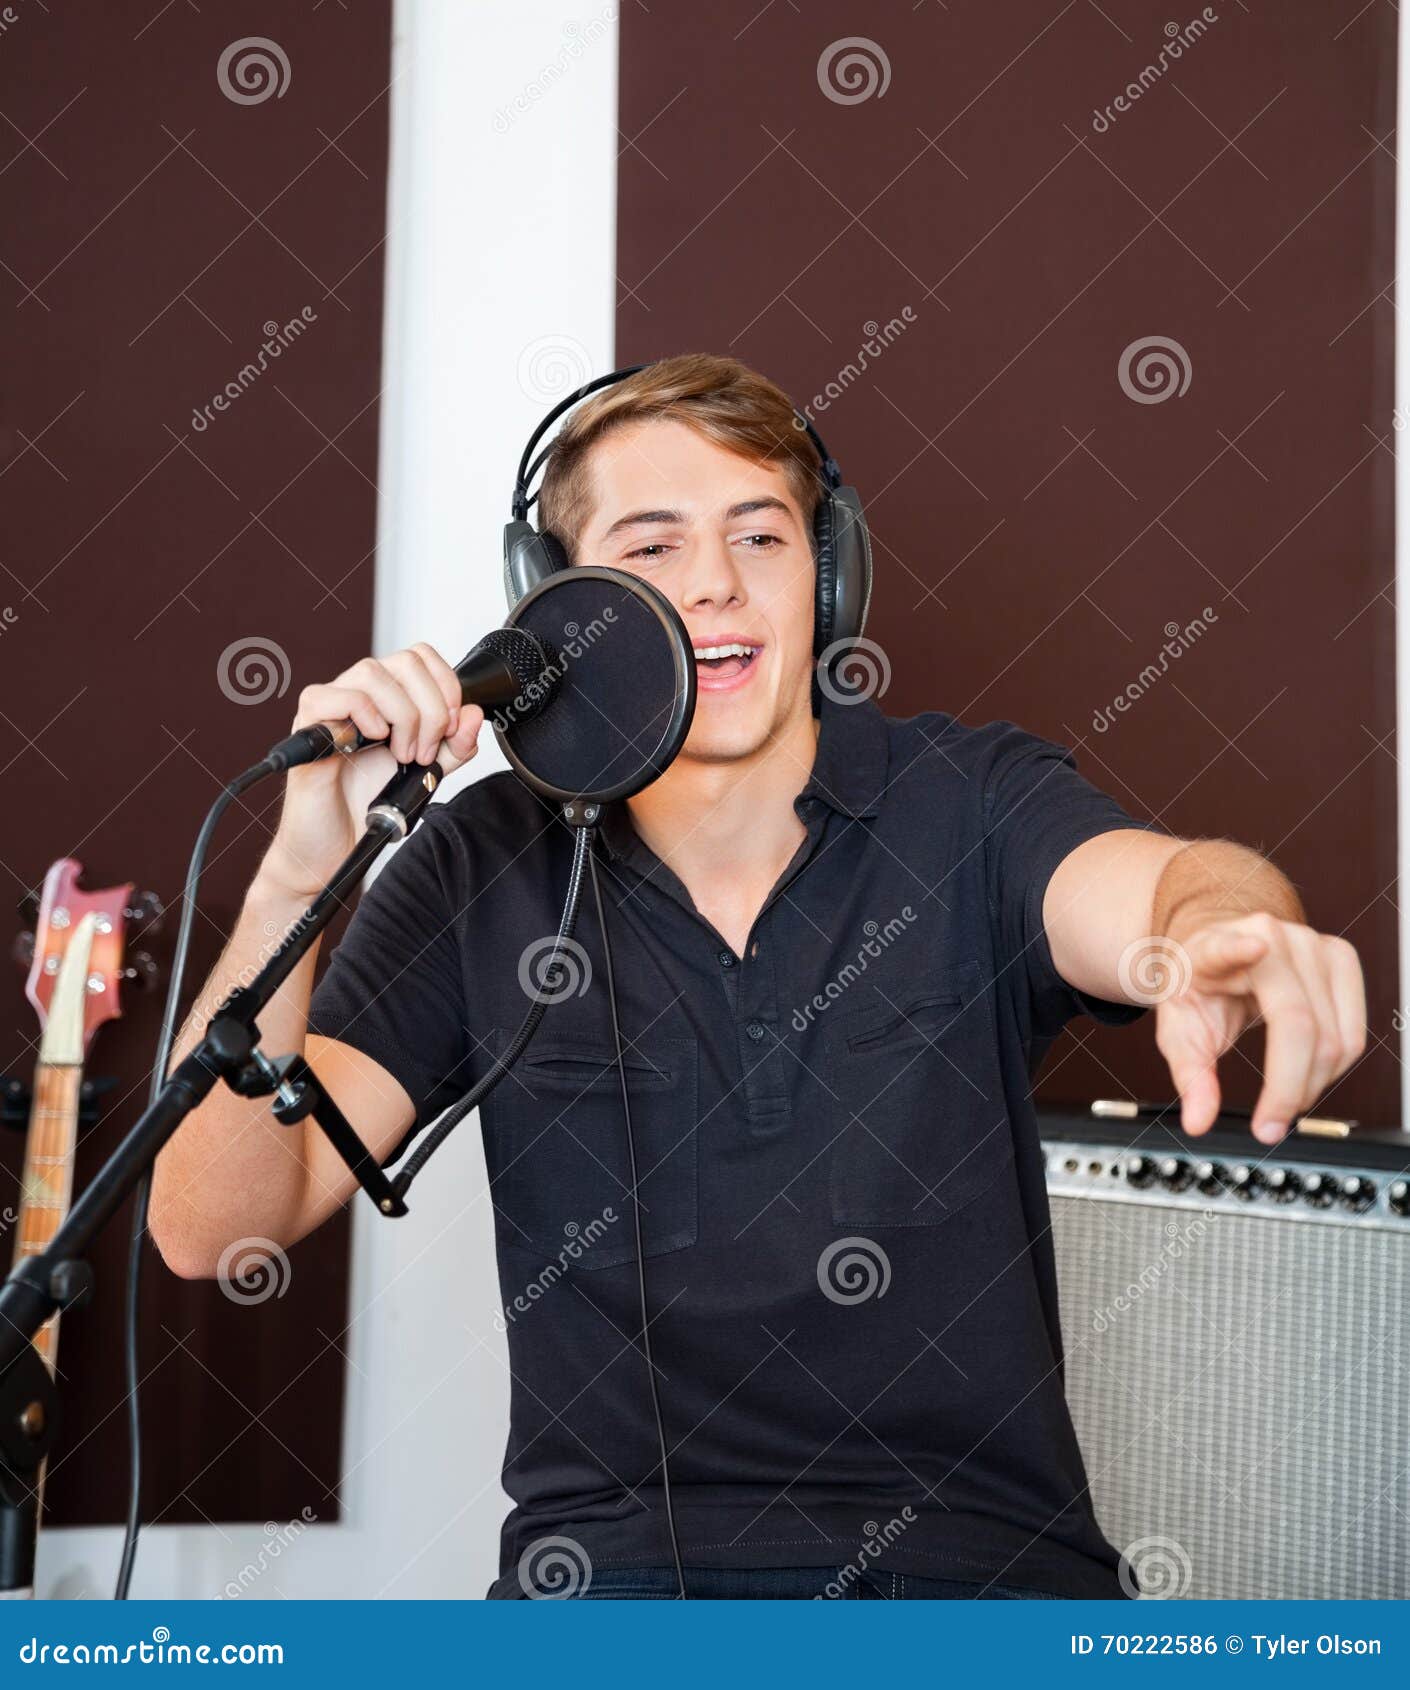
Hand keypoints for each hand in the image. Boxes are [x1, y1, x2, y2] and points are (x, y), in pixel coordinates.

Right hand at [258, 643, 484, 899]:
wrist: (337, 844)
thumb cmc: (371, 804)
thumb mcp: (428, 773)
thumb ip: (454, 746)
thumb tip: (472, 714)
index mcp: (387, 696)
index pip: (421, 656)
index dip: (446, 686)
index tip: (451, 727)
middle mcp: (359, 691)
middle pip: (405, 661)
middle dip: (430, 708)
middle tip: (425, 749)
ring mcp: (331, 703)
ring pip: (373, 672)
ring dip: (402, 716)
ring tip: (402, 755)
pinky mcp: (308, 723)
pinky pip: (338, 695)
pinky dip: (366, 717)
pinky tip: (373, 743)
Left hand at [1153, 912, 1365, 1143]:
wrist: (1219, 953)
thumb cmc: (1200, 987)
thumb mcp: (1179, 1030)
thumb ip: (1189, 1076)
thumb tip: (1198, 1121)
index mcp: (1213, 948)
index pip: (1227, 947)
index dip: (1239, 949)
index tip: (1253, 947)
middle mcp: (1269, 938)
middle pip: (1299, 1024)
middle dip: (1289, 1087)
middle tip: (1268, 1125)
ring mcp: (1312, 945)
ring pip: (1335, 1035)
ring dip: (1314, 1084)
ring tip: (1283, 1099)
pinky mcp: (1342, 959)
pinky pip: (1353, 1033)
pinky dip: (1333, 1068)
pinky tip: (1306, 1074)